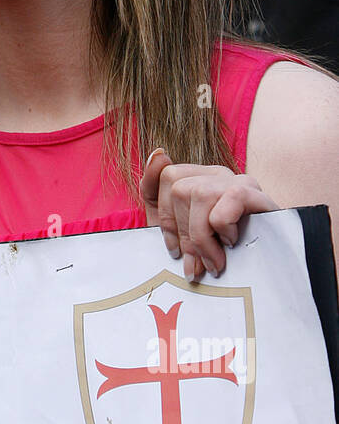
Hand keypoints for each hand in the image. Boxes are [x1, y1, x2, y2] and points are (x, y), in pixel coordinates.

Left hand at [139, 148, 277, 281]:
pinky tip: (233, 243)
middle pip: (180, 188)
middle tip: (195, 265)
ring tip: (213, 261)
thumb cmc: (219, 252)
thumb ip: (156, 193)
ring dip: (202, 238)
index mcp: (200, 179)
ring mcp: (240, 181)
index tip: (175, 250)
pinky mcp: (257, 194)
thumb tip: (158, 152)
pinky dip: (224, 228)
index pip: (167, 176)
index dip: (166, 218)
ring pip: (200, 194)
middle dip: (183, 235)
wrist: (266, 271)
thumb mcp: (177, 227)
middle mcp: (219, 174)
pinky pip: (228, 200)